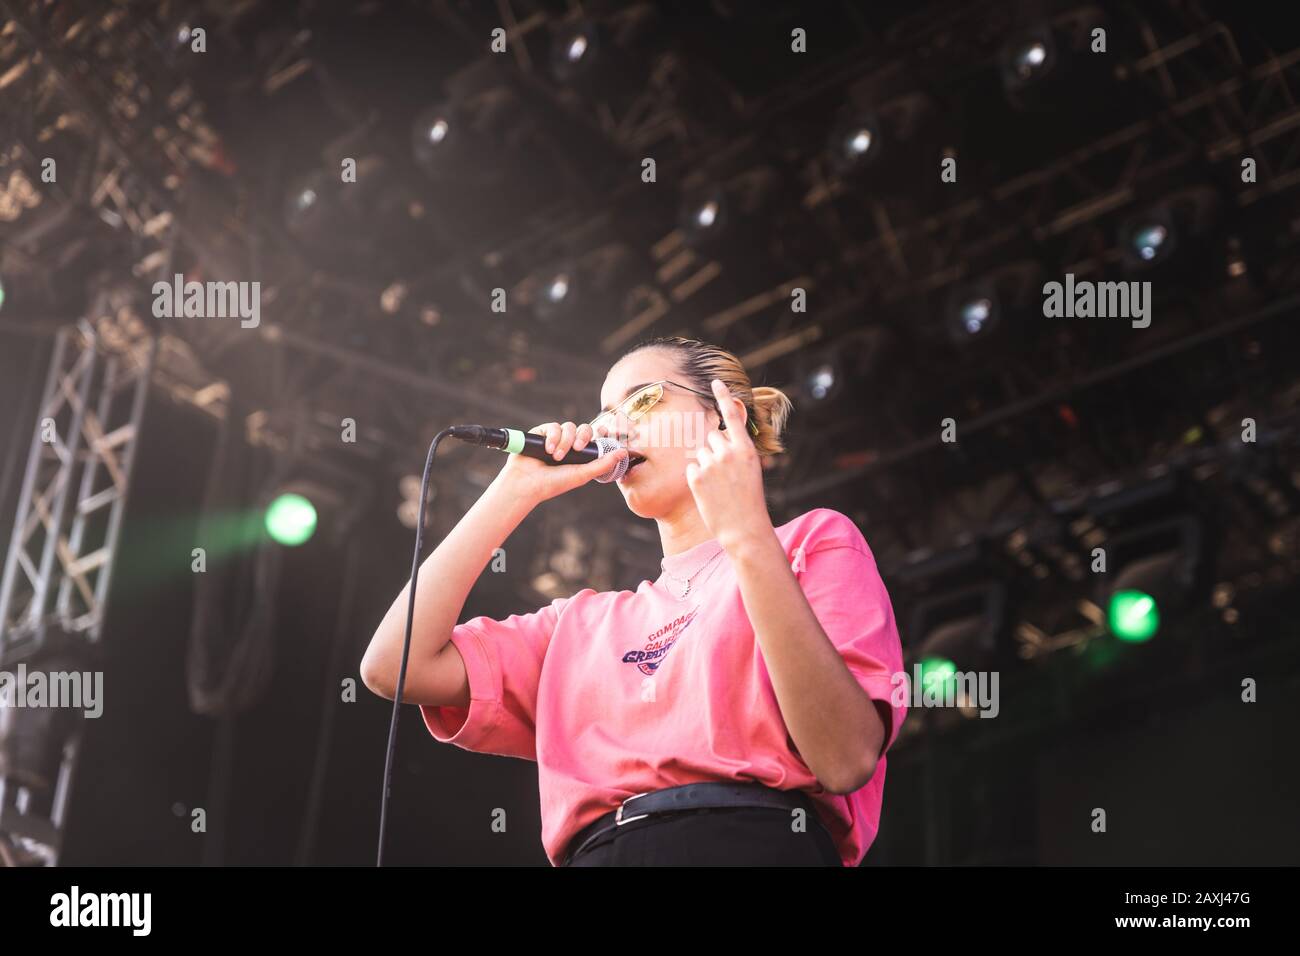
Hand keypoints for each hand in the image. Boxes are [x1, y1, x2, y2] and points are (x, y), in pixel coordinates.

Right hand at [496, 421, 626, 504]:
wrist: (527, 484)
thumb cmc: (554, 483)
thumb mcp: (582, 474)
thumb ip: (603, 464)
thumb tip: (623, 452)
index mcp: (580, 454)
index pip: (593, 438)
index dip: (599, 433)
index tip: (604, 432)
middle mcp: (568, 444)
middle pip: (583, 428)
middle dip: (582, 436)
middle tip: (577, 448)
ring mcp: (555, 438)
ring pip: (568, 427)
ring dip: (565, 441)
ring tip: (556, 456)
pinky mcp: (541, 433)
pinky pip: (553, 426)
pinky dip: (553, 437)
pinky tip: (548, 449)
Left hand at [685, 380, 774, 550]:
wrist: (743, 527)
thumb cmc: (748, 499)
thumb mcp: (749, 469)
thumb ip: (735, 450)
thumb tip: (718, 437)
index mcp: (745, 448)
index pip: (732, 415)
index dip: (723, 397)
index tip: (715, 381)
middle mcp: (727, 451)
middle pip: (712, 436)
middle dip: (715, 449)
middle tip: (725, 473)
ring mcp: (710, 463)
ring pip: (700, 452)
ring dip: (706, 464)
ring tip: (719, 485)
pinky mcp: (696, 476)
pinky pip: (692, 467)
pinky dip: (697, 477)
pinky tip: (709, 491)